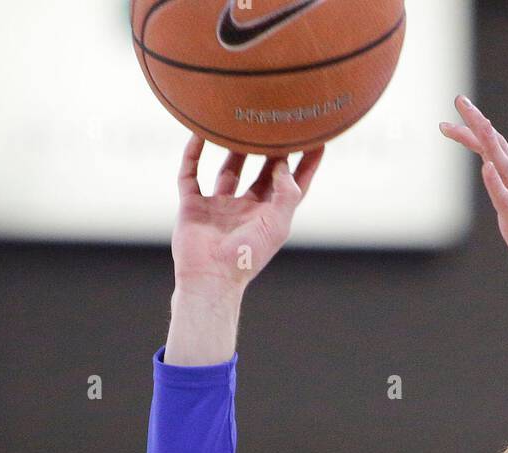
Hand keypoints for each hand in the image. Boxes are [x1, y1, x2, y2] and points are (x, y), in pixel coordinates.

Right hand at [172, 134, 323, 298]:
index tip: (316, 138)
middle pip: (260, 171)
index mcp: (268, 216)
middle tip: (274, 121)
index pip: (292, 184)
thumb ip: (285, 194)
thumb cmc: (247, 257)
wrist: (211, 277)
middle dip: (268, 148)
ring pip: (228, 169)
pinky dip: (192, 154)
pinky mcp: (193, 206)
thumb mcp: (275, 225)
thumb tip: (283, 163)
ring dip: (232, 148)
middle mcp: (245, 209)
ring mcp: (219, 207)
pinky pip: (191, 174)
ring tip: (238, 121)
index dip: (305, 163)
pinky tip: (198, 134)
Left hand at [440, 96, 507, 310]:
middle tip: (459, 100)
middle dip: (478, 124)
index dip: (477, 131)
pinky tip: (486, 168)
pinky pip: (506, 202)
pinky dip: (496, 184)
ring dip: (490, 144)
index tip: (455, 114)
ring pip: (503, 169)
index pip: (498, 150)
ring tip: (478, 121)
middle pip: (498, 150)